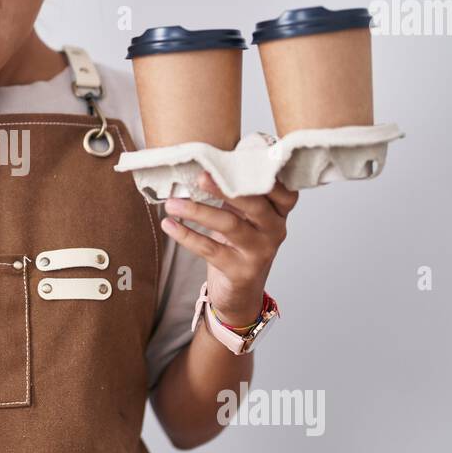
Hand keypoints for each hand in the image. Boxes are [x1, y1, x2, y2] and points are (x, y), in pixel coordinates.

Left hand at [160, 170, 298, 324]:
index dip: (262, 176)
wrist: (241, 290)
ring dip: (197, 211)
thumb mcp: (246, 216)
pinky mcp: (240, 271)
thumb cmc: (240, 243)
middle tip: (200, 176)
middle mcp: (275, 230)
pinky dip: (186, 235)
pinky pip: (209, 250)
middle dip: (224, 189)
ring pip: (229, 226)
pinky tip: (169, 225)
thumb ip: (237, 192)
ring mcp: (259, 252)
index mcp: (279, 212)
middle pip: (253, 204)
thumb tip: (205, 162)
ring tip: (171, 203)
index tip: (236, 161)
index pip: (282, 190)